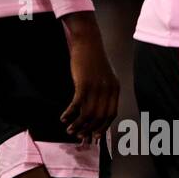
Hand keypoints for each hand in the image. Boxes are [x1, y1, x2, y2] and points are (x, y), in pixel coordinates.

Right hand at [60, 17, 119, 144]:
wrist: (88, 41)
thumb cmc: (93, 57)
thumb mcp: (105, 74)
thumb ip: (105, 89)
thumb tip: (97, 106)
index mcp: (115, 88)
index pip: (111, 114)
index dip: (103, 127)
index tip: (95, 136)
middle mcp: (107, 90)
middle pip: (99, 117)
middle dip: (89, 129)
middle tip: (80, 136)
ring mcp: (96, 87)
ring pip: (88, 113)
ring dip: (78, 124)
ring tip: (69, 130)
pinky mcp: (83, 83)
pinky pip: (77, 105)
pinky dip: (70, 113)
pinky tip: (63, 117)